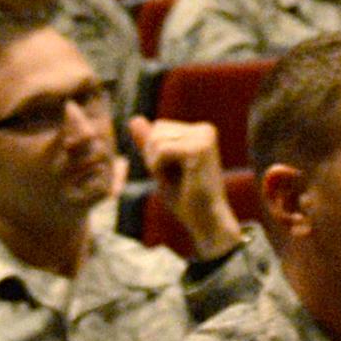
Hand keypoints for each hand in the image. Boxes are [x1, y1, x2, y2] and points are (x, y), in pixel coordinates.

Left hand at [138, 116, 241, 254]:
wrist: (207, 221)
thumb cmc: (186, 198)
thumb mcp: (161, 166)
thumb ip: (149, 142)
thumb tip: (134, 119)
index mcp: (201, 131)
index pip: (158, 128)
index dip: (155, 153)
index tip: (175, 172)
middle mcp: (205, 129)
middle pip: (156, 131)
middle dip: (155, 157)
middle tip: (176, 178)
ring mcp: (204, 137)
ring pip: (156, 140)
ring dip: (158, 164)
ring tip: (180, 180)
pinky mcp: (199, 149)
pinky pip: (161, 150)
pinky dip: (160, 168)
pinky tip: (180, 180)